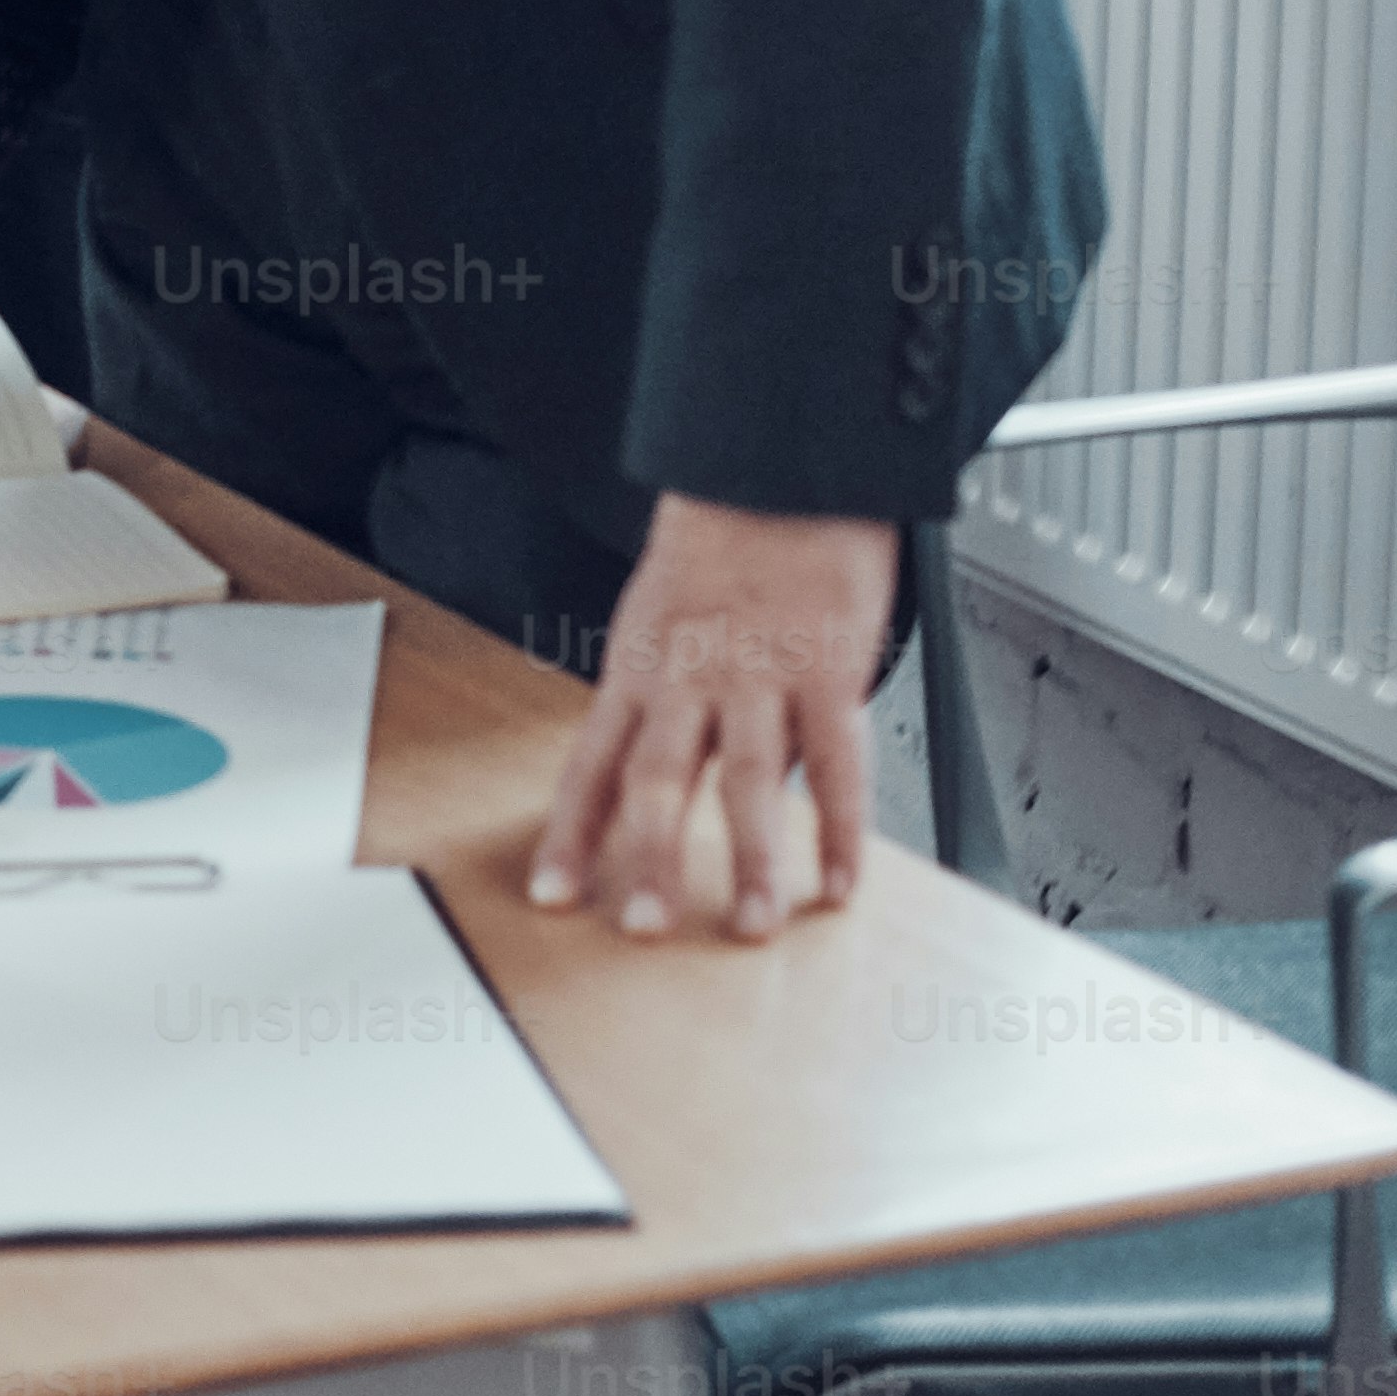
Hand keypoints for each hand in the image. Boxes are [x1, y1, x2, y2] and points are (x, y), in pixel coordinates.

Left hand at [522, 494, 899, 941]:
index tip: (554, 895)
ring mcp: (760, 675)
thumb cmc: (721, 544)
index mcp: (639, 669)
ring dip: (753, 861)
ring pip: (749, 781)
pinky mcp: (828, 669)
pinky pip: (839, 761)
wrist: (778, 468)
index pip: (591, 764)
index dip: (572, 833)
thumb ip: (667, 702)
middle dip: (650, 859)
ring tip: (753, 924)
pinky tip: (841, 880)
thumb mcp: (663, 619)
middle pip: (659, 780)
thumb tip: (673, 786)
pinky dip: (843, 827)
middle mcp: (690, 678)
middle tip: (643, 927)